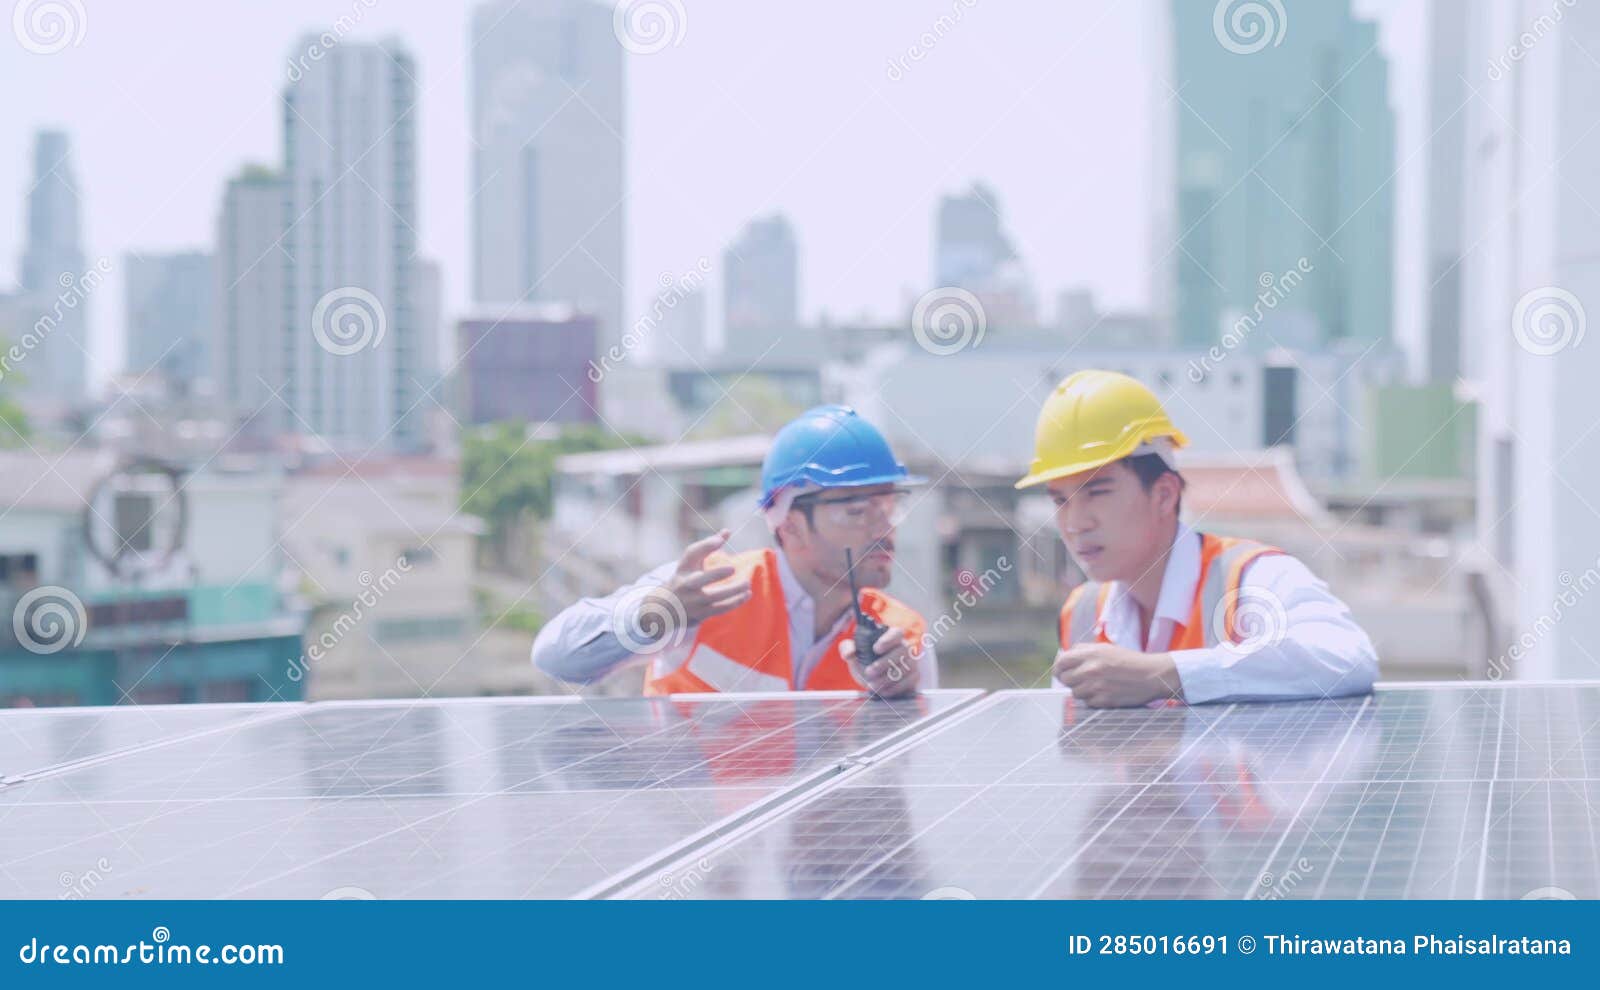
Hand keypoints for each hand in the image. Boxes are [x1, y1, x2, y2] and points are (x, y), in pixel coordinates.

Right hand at [647, 529, 751, 627]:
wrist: (666, 607)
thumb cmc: (685, 577)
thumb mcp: (691, 562)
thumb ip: (709, 545)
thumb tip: (727, 531)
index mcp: (683, 568)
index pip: (692, 553)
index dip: (706, 545)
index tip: (720, 539)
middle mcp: (686, 584)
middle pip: (700, 579)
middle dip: (716, 574)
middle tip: (732, 567)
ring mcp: (693, 601)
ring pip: (714, 597)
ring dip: (733, 591)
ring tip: (747, 583)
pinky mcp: (702, 613)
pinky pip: (721, 608)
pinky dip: (736, 601)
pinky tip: (747, 594)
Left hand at [839, 626, 919, 698]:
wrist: (873, 678)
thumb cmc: (864, 660)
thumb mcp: (854, 653)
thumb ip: (847, 647)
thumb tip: (848, 652)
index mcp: (892, 636)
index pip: (896, 633)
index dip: (888, 640)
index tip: (876, 648)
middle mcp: (905, 647)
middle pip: (902, 651)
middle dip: (885, 663)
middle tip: (869, 672)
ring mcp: (912, 662)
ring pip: (905, 668)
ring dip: (888, 678)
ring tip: (872, 684)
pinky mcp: (914, 677)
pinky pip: (908, 682)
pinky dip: (894, 688)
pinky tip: (882, 691)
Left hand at [1051, 643, 1182, 707]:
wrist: (1152, 675)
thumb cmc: (1129, 661)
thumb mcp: (1106, 648)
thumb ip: (1083, 650)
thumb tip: (1063, 656)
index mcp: (1090, 654)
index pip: (1061, 663)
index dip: (1059, 668)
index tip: (1062, 671)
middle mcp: (1091, 669)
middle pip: (1065, 679)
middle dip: (1071, 680)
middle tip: (1083, 679)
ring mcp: (1096, 686)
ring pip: (1075, 693)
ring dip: (1083, 691)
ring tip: (1098, 686)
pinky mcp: (1104, 700)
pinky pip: (1088, 703)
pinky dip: (1094, 700)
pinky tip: (1105, 693)